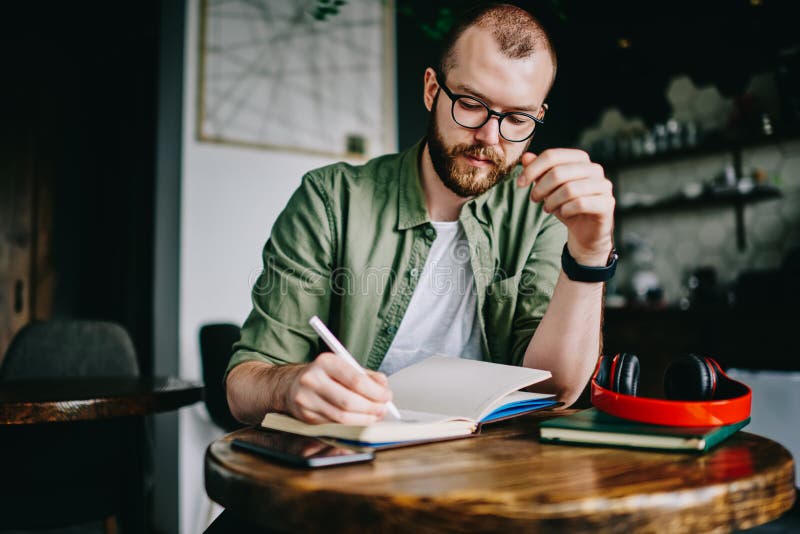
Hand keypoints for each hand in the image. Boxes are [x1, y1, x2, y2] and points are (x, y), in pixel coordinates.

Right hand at [284, 352, 392, 424]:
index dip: (375, 392)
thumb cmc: (325, 375)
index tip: (387, 396)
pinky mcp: (306, 416)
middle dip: (371, 408)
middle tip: (383, 410)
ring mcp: (307, 399)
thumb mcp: (345, 367)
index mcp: (326, 362)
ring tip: (374, 416)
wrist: (292, 384)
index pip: (355, 380)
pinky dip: (351, 424)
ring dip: (363, 419)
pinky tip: (359, 420)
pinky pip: (334, 424)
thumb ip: (367, 376)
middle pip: (349, 401)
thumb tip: (384, 388)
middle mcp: (313, 379)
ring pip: (342, 417)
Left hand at [517, 149, 614, 264]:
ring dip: (552, 201)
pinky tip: (563, 213)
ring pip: (569, 189)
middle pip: (559, 172)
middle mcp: (594, 168)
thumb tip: (526, 157)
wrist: (585, 231)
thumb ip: (538, 171)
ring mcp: (603, 185)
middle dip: (540, 188)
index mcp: (580, 159)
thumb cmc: (566, 205)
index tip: (520, 183)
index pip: (552, 155)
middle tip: (533, 199)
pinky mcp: (607, 203)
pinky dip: (566, 210)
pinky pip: (580, 204)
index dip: (532, 169)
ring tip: (547, 208)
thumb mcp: (548, 188)